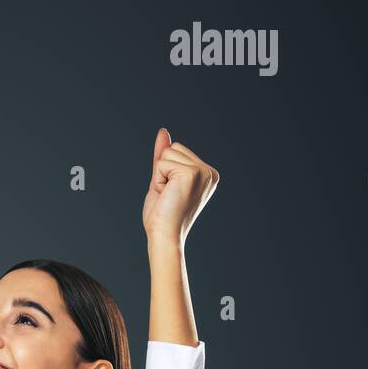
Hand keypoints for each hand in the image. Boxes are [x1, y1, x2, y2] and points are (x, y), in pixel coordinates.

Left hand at [142, 128, 218, 245]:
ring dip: (160, 175)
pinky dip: (158, 179)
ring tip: (168, 196)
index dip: (166, 172)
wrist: (164, 236)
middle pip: (174, 147)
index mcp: (207, 174)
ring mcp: (202, 172)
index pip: (178, 151)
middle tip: (168, 196)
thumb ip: (164, 156)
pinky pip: (162, 162)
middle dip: (162, 171)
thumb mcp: (162, 180)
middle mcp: (209, 172)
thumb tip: (163, 131)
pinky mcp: (191, 173)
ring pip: (168, 152)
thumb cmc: (162, 216)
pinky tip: (167, 195)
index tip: (172, 194)